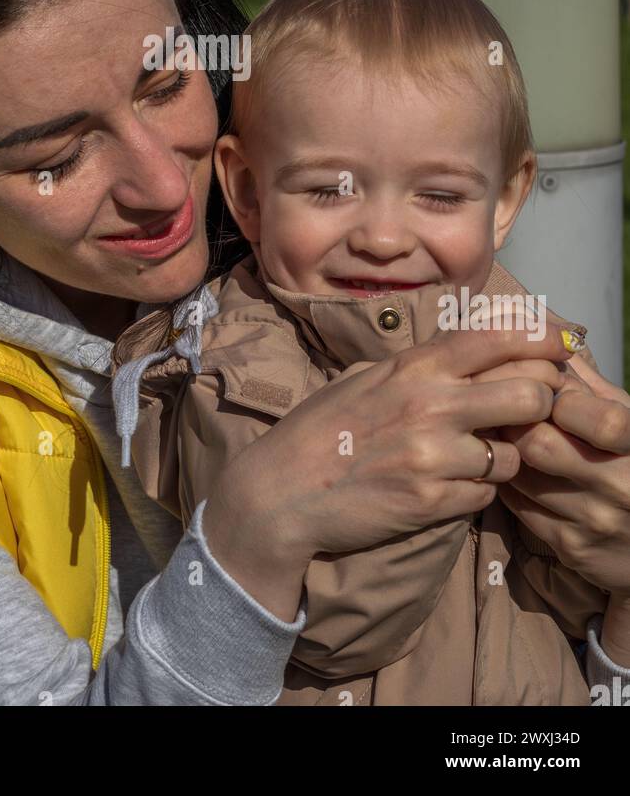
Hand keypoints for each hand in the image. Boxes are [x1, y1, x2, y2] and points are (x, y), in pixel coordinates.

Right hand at [203, 322, 571, 620]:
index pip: (495, 338)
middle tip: (527, 413)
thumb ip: (417, 365)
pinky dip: (476, 491)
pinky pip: (486, 495)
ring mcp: (433, 456)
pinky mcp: (432, 502)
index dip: (540, 339)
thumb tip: (465, 349)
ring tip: (476, 457)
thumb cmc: (321, 428)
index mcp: (414, 367)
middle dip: (539, 404)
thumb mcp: (365, 377)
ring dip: (503, 458)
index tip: (559, 346)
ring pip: (513, 455)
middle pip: (530, 395)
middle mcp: (430, 405)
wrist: (282, 491)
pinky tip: (450, 484)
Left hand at [496, 351, 629, 597]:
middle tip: (501, 405)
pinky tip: (510, 464)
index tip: (543, 388)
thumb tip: (541, 338)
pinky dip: (505, 479)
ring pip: (520, 474)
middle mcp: (621, 487)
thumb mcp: (625, 417)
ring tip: (501, 430)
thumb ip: (587, 383)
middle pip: (540, 445)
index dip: (557, 397)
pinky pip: (516, 504)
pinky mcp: (569, 547)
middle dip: (515, 419)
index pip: (596, 418)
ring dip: (503, 447)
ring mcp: (594, 521)